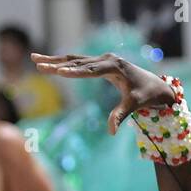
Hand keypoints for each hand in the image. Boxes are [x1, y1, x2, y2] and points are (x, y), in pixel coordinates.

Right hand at [31, 53, 175, 134]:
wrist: (155, 85)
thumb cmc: (146, 95)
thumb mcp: (134, 105)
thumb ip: (121, 116)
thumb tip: (111, 131)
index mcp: (114, 66)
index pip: (89, 70)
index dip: (73, 72)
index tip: (58, 72)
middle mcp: (107, 59)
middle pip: (77, 62)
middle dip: (56, 64)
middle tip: (38, 65)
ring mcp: (103, 59)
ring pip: (74, 59)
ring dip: (54, 60)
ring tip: (34, 58)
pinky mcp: (100, 63)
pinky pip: (79, 62)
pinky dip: (63, 62)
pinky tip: (49, 63)